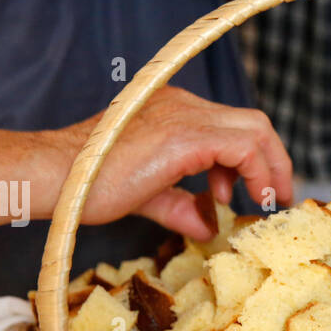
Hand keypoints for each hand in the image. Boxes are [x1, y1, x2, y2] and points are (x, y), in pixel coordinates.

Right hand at [44, 86, 293, 237]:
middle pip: (254, 122)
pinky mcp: (185, 136)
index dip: (254, 159)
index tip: (253, 192)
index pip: (233, 125)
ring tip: (262, 201)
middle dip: (274, 161)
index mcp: (175, 110)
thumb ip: (181, 205)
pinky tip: (240, 200)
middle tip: (275, 198)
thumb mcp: (148, 195)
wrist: (56, 177)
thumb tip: (207, 226)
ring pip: (255, 130)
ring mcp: (185, 115)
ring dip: (269, 169)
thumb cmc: (88, 183)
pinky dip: (253, 174)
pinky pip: (242, 147)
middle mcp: (184, 104)